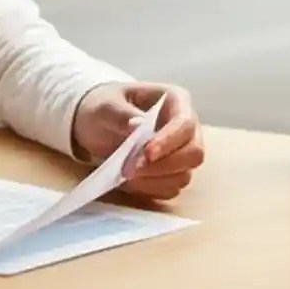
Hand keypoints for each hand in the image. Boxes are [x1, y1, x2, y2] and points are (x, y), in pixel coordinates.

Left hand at [71, 83, 203, 200]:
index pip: (185, 124)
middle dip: (163, 166)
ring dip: (155, 180)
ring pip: (184, 175)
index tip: (147, 153)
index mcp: (176, 100)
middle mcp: (186, 127)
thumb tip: (137, 125)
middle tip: (130, 169)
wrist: (96, 122)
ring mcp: (181, 151)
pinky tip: (129, 182)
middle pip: (193, 154)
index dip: (169, 141)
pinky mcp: (172, 172)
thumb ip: (121, 114)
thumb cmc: (105, 106)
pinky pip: (171, 188)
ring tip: (126, 175)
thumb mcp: (106, 105)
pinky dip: (150, 189)